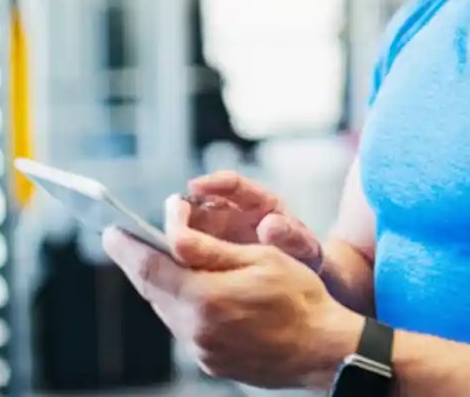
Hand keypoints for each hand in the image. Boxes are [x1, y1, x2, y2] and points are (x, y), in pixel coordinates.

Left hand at [102, 220, 361, 389]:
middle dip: (142, 263)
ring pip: (168, 310)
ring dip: (164, 285)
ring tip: (165, 261)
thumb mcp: (259, 258)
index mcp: (205, 298)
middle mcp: (196, 330)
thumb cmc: (299, 299)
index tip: (111, 231)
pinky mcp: (211, 362)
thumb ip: (209, 248)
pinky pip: (186, 327)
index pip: (150, 269)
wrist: (324, 350)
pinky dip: (185, 305)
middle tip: (129, 240)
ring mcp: (202, 350)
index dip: (127, 248)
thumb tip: (173, 232)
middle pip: (153, 291)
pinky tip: (196, 291)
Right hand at [171, 170, 323, 272]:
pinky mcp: (208, 254)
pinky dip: (180, 254)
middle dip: (185, 207)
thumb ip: (291, 236)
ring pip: (190, 226)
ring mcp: (218, 233)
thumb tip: (271, 226)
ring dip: (178, 231)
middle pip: (203, 203)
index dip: (215, 183)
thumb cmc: (303, 261)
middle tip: (170, 213)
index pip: (234, 185)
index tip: (195, 187)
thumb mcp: (304, 248)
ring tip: (165, 238)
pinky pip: (189, 250)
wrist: (303, 287)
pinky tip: (170, 263)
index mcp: (260, 205)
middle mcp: (234, 214)